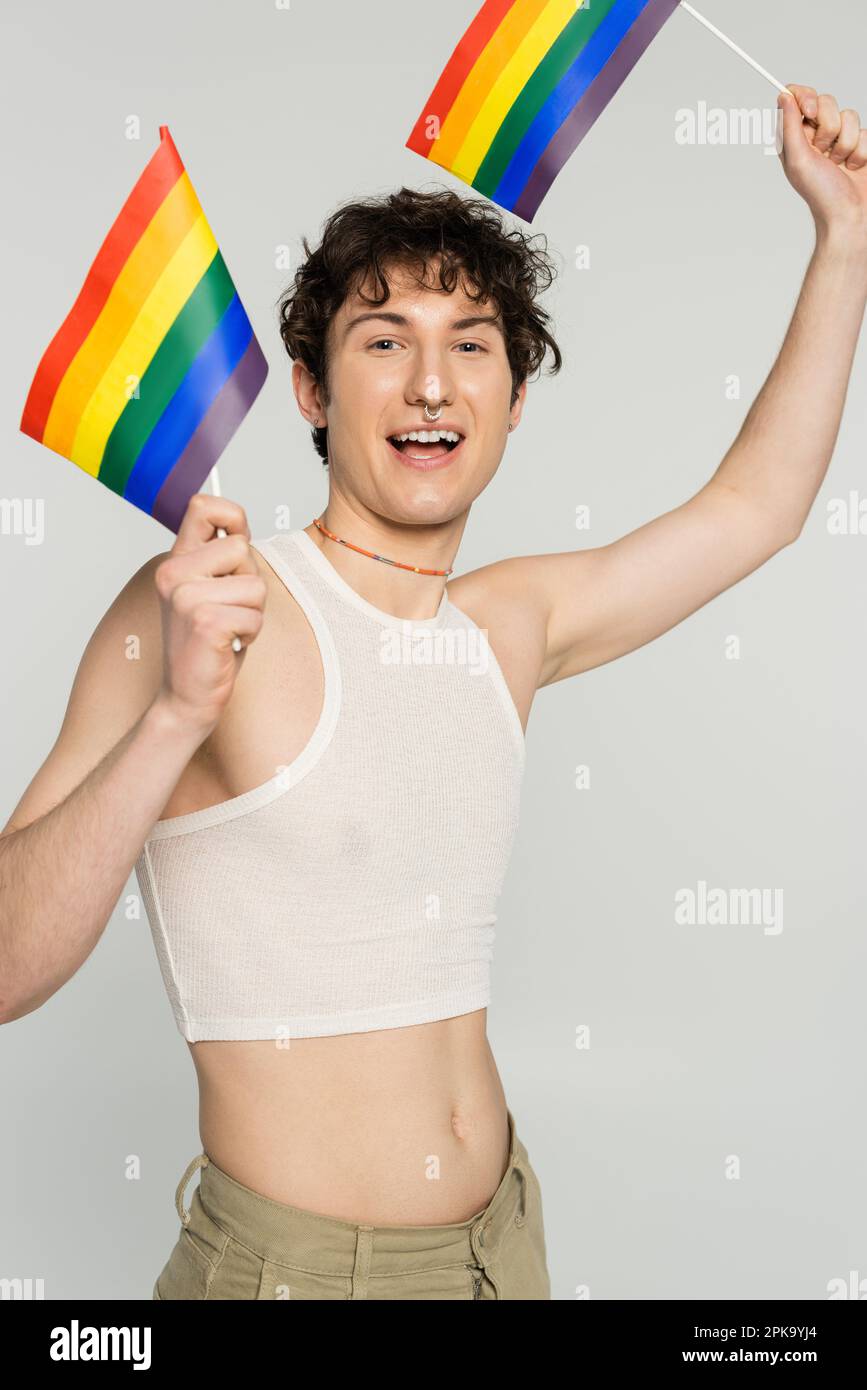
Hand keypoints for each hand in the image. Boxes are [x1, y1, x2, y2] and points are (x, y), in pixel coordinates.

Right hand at [153, 494, 266, 733]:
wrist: (187, 695)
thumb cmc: (208, 644)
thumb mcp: (212, 591)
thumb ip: (221, 559)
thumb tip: (239, 526)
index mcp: (176, 560)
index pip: (205, 506)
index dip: (232, 518)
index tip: (236, 546)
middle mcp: (174, 572)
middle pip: (243, 548)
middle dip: (250, 582)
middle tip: (229, 609)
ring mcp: (186, 597)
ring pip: (255, 585)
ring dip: (253, 613)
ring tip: (229, 629)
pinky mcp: (205, 622)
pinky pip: (254, 614)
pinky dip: (251, 633)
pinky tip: (229, 645)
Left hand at [777, 86, 866, 237]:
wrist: (849, 214)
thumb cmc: (820, 193)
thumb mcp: (797, 159)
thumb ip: (789, 126)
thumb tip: (784, 95)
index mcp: (795, 136)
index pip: (797, 96)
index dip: (806, 96)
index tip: (811, 111)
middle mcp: (815, 134)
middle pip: (826, 101)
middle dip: (828, 127)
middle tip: (824, 151)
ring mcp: (838, 138)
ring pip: (849, 115)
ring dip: (845, 143)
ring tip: (839, 164)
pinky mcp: (858, 144)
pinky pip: (865, 130)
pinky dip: (860, 150)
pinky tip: (853, 167)